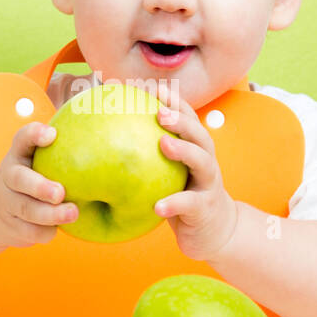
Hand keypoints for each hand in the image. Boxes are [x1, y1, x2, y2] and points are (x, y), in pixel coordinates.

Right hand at [0, 122, 78, 247]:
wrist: (0, 210)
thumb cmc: (36, 178)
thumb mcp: (41, 161)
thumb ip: (65, 151)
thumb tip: (113, 140)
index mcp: (19, 155)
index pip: (22, 139)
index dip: (34, 134)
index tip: (52, 134)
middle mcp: (9, 176)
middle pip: (19, 179)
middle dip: (40, 187)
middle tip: (60, 193)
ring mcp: (7, 202)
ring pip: (26, 209)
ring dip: (50, 214)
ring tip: (73, 213)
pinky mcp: (11, 226)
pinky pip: (30, 231)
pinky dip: (45, 232)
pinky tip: (56, 229)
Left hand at [153, 85, 239, 260]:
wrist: (214, 231)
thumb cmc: (182, 195)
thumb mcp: (167, 173)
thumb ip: (148, 154)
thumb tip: (103, 138)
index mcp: (195, 148)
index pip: (187, 118)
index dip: (171, 100)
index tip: (149, 86)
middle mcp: (206, 161)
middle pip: (199, 134)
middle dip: (182, 119)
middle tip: (160, 111)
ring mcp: (208, 184)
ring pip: (202, 162)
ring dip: (184, 150)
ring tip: (163, 143)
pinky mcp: (205, 209)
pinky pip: (190, 204)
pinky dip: (174, 203)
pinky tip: (157, 206)